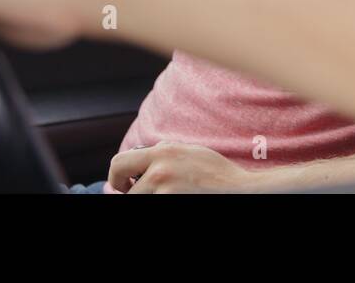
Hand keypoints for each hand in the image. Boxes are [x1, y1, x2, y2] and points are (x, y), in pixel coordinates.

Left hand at [108, 141, 267, 193]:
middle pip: (125, 191)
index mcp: (162, 152)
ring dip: (148, 198)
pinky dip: (159, 200)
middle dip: (129, 195)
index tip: (122, 186)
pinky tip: (178, 195)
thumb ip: (161, 152)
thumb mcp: (187, 151)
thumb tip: (133, 161)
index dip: (114, 179)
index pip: (119, 163)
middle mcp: (160, 170)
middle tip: (143, 194)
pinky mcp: (171, 203)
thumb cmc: (214, 171)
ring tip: (170, 191)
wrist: (239, 189)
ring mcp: (166, 190)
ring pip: (139, 200)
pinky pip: (153, 203)